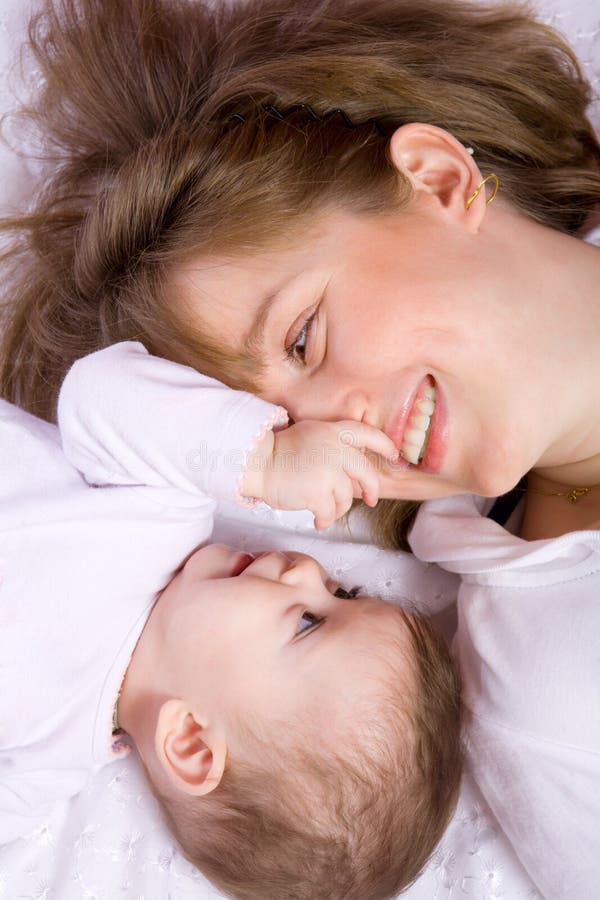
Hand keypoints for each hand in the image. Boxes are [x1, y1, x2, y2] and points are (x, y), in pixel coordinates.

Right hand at [241, 419, 398, 529]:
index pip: (367, 434)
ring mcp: (328, 470)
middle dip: (371, 489)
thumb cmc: (278, 453)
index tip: (394, 456)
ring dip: (337, 508)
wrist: (255, 462)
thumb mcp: (311, 435)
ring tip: (325, 510)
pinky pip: (330, 512)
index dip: (384, 445)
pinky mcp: (318, 492)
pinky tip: (317, 520)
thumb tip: (354, 471)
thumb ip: (334, 445)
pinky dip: (325, 519)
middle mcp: (335, 449)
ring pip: (346, 497)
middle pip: (366, 473)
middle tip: (370, 499)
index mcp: (333, 432)